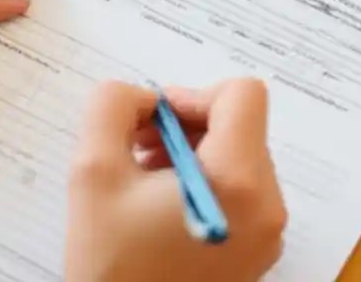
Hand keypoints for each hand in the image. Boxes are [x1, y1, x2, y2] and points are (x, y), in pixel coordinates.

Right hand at [65, 79, 286, 281]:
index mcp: (239, 181)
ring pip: (239, 158)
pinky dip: (202, 185)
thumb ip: (111, 108)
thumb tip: (141, 96)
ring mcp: (268, 234)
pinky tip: (157, 209)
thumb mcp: (92, 171)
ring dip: (190, 155)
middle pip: (240, 126)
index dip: (191, 95)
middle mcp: (268, 205)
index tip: (151, 123)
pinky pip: (241, 194)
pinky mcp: (258, 253)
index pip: (242, 95)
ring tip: (142, 181)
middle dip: (185, 127)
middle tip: (135, 149)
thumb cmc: (111, 266)